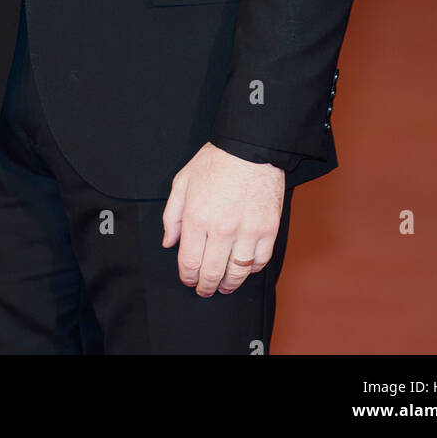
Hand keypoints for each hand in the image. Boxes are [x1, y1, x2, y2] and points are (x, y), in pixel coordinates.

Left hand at [162, 142, 284, 296]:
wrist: (250, 148)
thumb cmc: (215, 162)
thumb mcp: (182, 181)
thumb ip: (171, 215)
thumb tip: (169, 242)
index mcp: (197, 218)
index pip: (189, 262)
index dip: (187, 277)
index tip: (189, 279)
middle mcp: (221, 229)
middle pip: (211, 273)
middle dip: (205, 287)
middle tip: (204, 290)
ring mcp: (247, 231)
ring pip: (237, 273)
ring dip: (228, 284)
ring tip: (224, 286)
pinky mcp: (268, 230)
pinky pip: (259, 261)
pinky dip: (250, 270)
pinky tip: (243, 268)